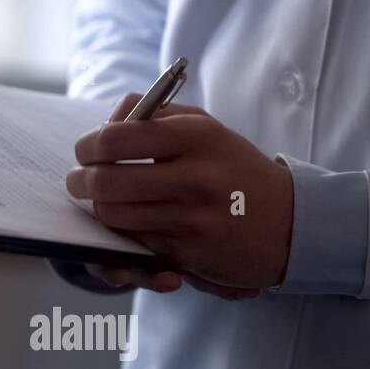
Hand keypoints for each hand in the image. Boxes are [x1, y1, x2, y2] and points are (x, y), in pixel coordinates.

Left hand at [66, 93, 293, 296]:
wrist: (290, 222)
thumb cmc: (232, 167)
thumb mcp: (203, 126)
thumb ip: (151, 115)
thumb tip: (103, 123)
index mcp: (196, 137)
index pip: (116, 139)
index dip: (88, 146)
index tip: (84, 151)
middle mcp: (195, 177)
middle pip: (105, 182)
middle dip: (80, 182)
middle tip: (79, 181)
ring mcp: (193, 219)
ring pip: (114, 216)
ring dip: (99, 209)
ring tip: (102, 200)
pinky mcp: (189, 254)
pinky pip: (135, 242)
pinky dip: (125, 232)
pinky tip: (132, 221)